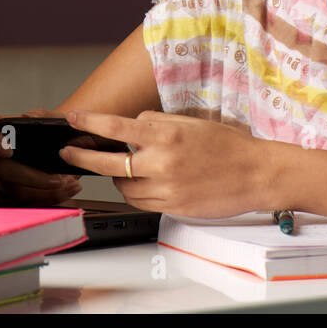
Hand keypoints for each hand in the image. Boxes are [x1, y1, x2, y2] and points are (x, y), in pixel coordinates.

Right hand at [0, 107, 82, 205]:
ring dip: (42, 192)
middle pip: (1, 167)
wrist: (56, 153)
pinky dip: (40, 200)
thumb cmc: (51, 134)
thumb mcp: (54, 121)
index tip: (8, 150)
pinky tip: (57, 193)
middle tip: (57, 179)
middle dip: (33, 178)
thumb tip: (30, 117)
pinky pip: (14, 202)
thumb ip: (45, 115)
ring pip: (10, 190)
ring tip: (66, 186)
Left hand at [59, 110, 272, 217]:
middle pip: (107, 164)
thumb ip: (159, 123)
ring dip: (117, 177)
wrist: (257, 174)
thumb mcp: (192, 123)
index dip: (89, 123)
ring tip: (123, 168)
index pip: (116, 128)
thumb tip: (132, 126)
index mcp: (166, 136)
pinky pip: (140, 202)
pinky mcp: (172, 207)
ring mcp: (166, 189)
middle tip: (70, 152)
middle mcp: (162, 163)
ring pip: (123, 186)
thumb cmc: (229, 146)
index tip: (73, 119)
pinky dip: (134, 193)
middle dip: (82, 157)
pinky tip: (140, 184)